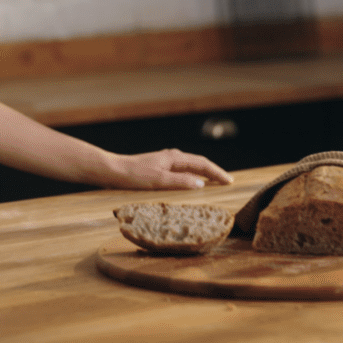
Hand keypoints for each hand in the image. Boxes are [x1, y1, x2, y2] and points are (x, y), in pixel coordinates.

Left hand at [105, 149, 233, 190]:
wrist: (113, 171)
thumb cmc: (134, 176)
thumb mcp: (159, 180)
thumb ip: (180, 181)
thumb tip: (201, 183)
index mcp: (174, 158)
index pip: (202, 164)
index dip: (217, 173)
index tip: (230, 181)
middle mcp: (171, 157)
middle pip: (198, 163)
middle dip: (213, 171)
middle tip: (227, 181)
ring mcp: (165, 162)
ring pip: (190, 166)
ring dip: (203, 173)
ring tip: (213, 183)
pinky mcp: (158, 168)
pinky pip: (182, 171)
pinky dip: (192, 176)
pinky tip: (190, 184)